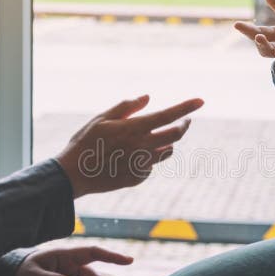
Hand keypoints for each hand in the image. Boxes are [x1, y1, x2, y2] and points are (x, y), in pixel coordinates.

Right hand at [56, 95, 203, 197]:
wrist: (74, 175)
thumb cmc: (85, 142)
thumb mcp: (101, 118)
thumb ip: (126, 107)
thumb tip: (148, 97)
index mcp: (135, 128)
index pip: (169, 115)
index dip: (186, 107)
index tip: (201, 101)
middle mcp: (143, 147)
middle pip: (176, 134)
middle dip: (184, 125)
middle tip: (184, 120)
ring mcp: (142, 164)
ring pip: (167, 151)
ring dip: (166, 142)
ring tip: (156, 138)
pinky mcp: (138, 177)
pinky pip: (151, 165)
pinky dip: (147, 159)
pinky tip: (130, 158)